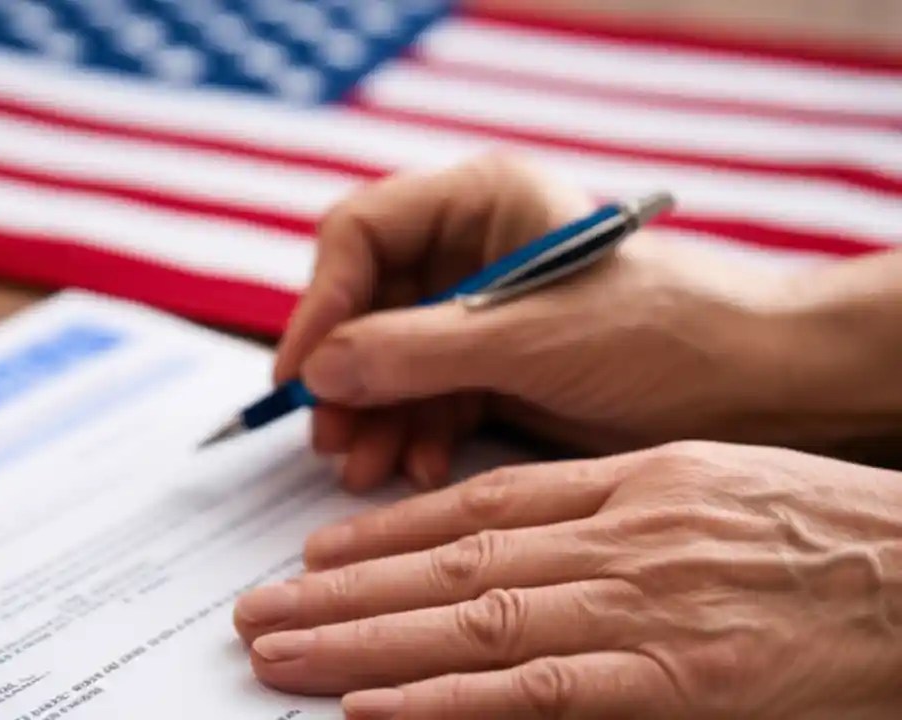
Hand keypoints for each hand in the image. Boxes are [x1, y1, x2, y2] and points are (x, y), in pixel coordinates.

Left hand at [234, 441, 901, 718]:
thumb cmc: (835, 534)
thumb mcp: (714, 484)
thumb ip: (612, 502)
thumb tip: (508, 529)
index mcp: (634, 484)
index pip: (480, 507)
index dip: (386, 531)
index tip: (316, 552)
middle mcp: (623, 539)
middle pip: (452, 564)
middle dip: (341, 590)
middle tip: (254, 611)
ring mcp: (647, 611)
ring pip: (473, 623)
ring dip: (362, 639)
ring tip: (276, 653)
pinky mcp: (680, 683)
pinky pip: (540, 692)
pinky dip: (447, 700)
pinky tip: (371, 706)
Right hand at [279, 153, 812, 491]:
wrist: (756, 387)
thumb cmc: (662, 333)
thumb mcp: (529, 339)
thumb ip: (415, 351)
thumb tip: (317, 371)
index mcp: (480, 202)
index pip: (360, 235)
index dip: (320, 303)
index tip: (299, 375)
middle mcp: (471, 249)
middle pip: (366, 304)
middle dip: (347, 375)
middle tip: (329, 437)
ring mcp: (481, 312)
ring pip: (390, 359)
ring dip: (373, 414)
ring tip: (365, 469)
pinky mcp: (496, 366)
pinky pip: (426, 395)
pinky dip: (413, 432)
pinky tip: (415, 467)